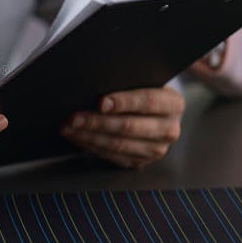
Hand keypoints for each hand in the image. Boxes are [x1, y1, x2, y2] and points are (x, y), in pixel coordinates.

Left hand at [61, 87, 183, 168]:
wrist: (152, 111)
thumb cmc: (140, 89)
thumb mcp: (141, 80)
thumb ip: (126, 81)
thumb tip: (96, 81)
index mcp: (173, 104)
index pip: (148, 101)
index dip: (124, 102)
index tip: (101, 102)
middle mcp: (169, 129)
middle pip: (129, 126)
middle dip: (97, 122)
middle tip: (73, 117)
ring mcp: (156, 149)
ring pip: (118, 145)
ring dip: (88, 136)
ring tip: (68, 127)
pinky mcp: (141, 162)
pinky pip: (112, 156)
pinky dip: (90, 146)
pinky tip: (76, 137)